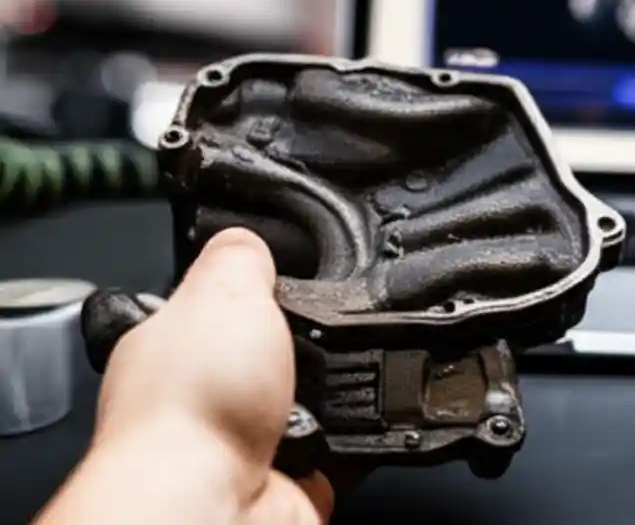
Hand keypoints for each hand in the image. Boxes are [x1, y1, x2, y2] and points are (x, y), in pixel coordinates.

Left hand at [39, 229, 332, 523]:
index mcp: (173, 346)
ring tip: (332, 384)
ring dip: (339, 391)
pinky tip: (348, 427)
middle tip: (317, 337)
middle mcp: (207, 398)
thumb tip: (251, 238)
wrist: (211, 504)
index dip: (256, 288)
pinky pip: (348, 449)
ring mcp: (251, 443)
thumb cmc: (189, 408)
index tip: (288, 276)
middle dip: (311, 343)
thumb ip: (240, 255)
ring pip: (319, 398)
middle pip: (279, 351)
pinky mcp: (295, 480)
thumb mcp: (223, 286)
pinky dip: (359, 438)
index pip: (220, 304)